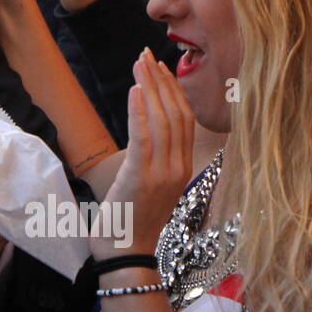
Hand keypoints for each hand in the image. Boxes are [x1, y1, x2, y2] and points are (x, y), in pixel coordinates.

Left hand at [90, 48, 193, 259]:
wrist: (126, 255)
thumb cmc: (131, 223)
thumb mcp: (150, 188)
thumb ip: (155, 163)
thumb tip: (146, 138)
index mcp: (183, 169)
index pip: (185, 121)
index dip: (174, 91)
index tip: (160, 68)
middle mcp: (179, 168)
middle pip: (177, 114)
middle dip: (161, 81)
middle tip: (146, 56)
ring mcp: (163, 173)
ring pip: (163, 120)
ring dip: (150, 88)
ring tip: (139, 64)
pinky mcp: (142, 176)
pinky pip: (144, 136)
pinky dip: (140, 110)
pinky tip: (135, 90)